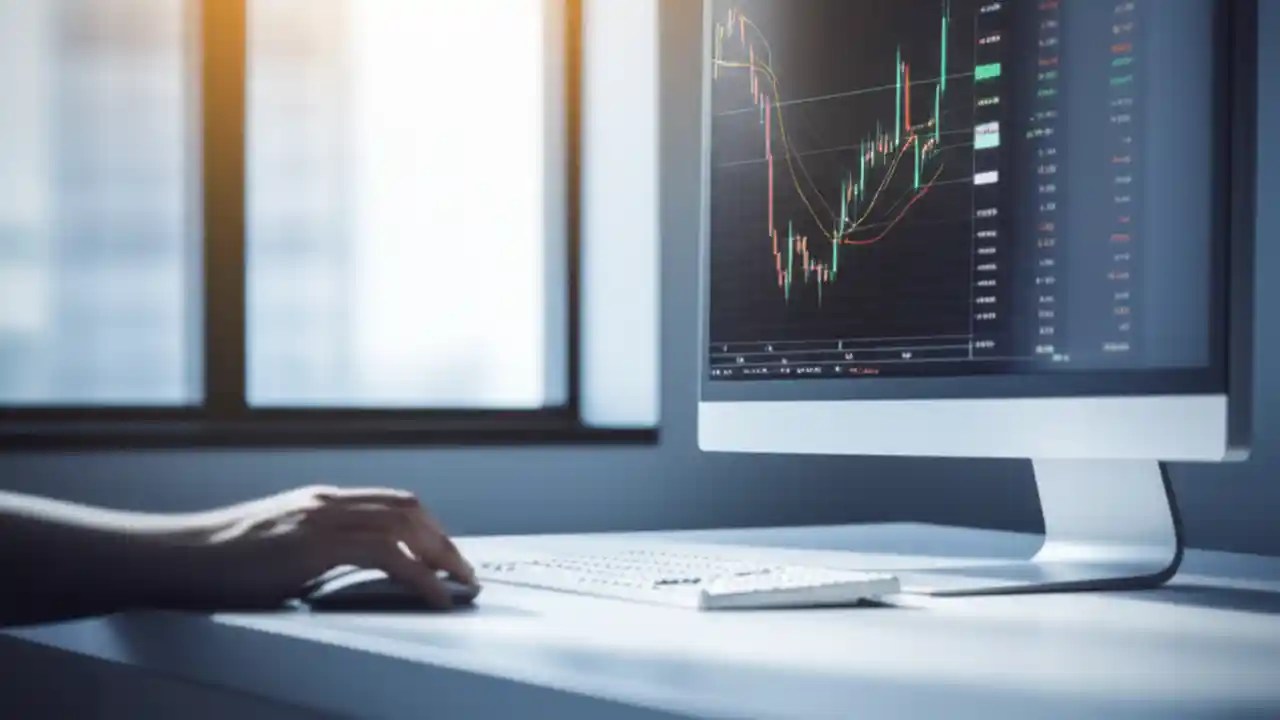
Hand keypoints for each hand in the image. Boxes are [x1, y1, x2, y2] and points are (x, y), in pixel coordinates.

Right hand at [177, 485, 475, 609]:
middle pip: (407, 509)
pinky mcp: (314, 543)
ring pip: (403, 525)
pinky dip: (419, 575)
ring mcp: (321, 517)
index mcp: (320, 501)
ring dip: (441, 555)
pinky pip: (386, 554)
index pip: (392, 503)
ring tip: (460, 585)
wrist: (177, 556)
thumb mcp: (276, 547)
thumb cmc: (219, 561)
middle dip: (444, 540)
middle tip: (465, 573)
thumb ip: (313, 551)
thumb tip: (346, 575)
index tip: (447, 555)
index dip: (428, 527)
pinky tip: (433, 596)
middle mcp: (327, 501)